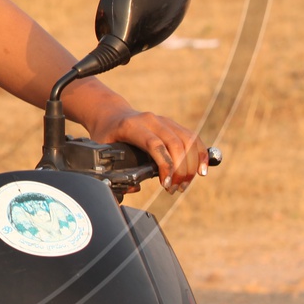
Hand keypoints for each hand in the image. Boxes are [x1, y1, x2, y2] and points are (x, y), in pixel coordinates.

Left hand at [90, 110, 206, 193]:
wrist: (112, 114)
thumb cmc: (106, 134)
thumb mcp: (101, 149)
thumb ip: (110, 170)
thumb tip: (130, 188)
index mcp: (132, 126)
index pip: (155, 144)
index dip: (165, 165)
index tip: (166, 184)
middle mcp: (151, 120)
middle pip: (176, 144)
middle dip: (180, 170)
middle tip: (175, 189)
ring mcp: (164, 120)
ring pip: (188, 140)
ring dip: (191, 165)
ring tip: (184, 184)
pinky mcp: (173, 124)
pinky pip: (192, 138)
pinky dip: (200, 154)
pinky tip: (202, 170)